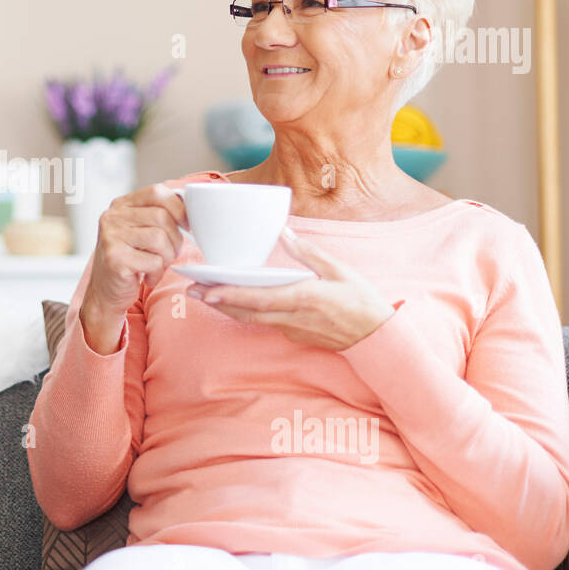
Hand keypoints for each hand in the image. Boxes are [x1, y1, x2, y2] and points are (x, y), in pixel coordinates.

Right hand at [81, 183, 187, 350]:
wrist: (105, 293)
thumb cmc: (129, 262)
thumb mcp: (140, 231)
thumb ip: (157, 216)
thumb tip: (191, 209)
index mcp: (121, 205)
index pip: (157, 192)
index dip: (179, 208)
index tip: (187, 225)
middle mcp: (112, 217)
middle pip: (162, 217)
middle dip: (175, 239)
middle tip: (171, 254)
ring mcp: (111, 236)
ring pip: (160, 238)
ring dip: (168, 257)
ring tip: (158, 266)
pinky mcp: (115, 258)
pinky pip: (153, 261)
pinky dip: (157, 273)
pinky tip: (147, 277)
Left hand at [186, 226, 395, 349]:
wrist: (377, 338)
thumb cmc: (361, 301)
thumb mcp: (339, 270)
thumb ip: (308, 253)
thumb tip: (284, 232)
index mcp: (305, 297)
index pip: (261, 298)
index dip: (232, 295)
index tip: (209, 290)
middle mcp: (294, 316)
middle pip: (248, 311)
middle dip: (218, 301)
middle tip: (191, 289)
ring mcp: (292, 328)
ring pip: (251, 319)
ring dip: (225, 307)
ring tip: (202, 294)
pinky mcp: (293, 333)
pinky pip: (262, 322)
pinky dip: (243, 313)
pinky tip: (229, 303)